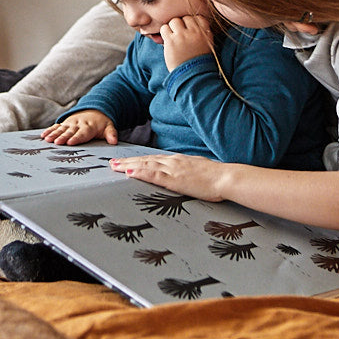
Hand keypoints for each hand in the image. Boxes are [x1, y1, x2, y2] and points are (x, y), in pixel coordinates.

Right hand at [41, 110, 117, 144]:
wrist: (94, 110)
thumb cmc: (101, 123)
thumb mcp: (109, 126)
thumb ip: (111, 133)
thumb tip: (114, 141)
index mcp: (89, 127)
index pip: (82, 133)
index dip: (76, 138)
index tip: (70, 142)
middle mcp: (78, 124)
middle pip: (70, 131)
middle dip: (62, 136)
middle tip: (56, 142)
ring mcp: (70, 123)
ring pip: (61, 129)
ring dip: (54, 134)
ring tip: (47, 139)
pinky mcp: (64, 123)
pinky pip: (56, 126)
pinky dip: (49, 130)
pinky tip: (43, 136)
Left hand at [110, 153, 226, 200]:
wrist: (225, 177)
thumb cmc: (216, 177)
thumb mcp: (198, 171)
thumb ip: (187, 172)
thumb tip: (183, 175)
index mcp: (178, 161)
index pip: (154, 159)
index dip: (139, 160)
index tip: (127, 162)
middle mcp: (173, 162)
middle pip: (145, 160)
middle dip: (128, 162)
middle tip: (112, 163)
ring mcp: (173, 169)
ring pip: (146, 166)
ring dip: (129, 166)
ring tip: (115, 167)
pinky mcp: (175, 179)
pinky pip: (154, 176)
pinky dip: (140, 174)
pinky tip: (130, 174)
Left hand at [161, 14, 213, 70]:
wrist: (192, 77)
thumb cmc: (198, 62)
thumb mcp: (206, 45)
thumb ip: (200, 33)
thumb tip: (187, 21)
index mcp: (206, 33)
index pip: (198, 17)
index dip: (192, 23)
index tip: (190, 31)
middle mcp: (195, 32)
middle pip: (186, 18)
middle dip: (182, 25)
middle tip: (180, 35)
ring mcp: (183, 36)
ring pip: (174, 21)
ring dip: (172, 28)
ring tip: (174, 38)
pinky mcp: (171, 41)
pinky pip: (164, 28)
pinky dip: (164, 33)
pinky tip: (168, 40)